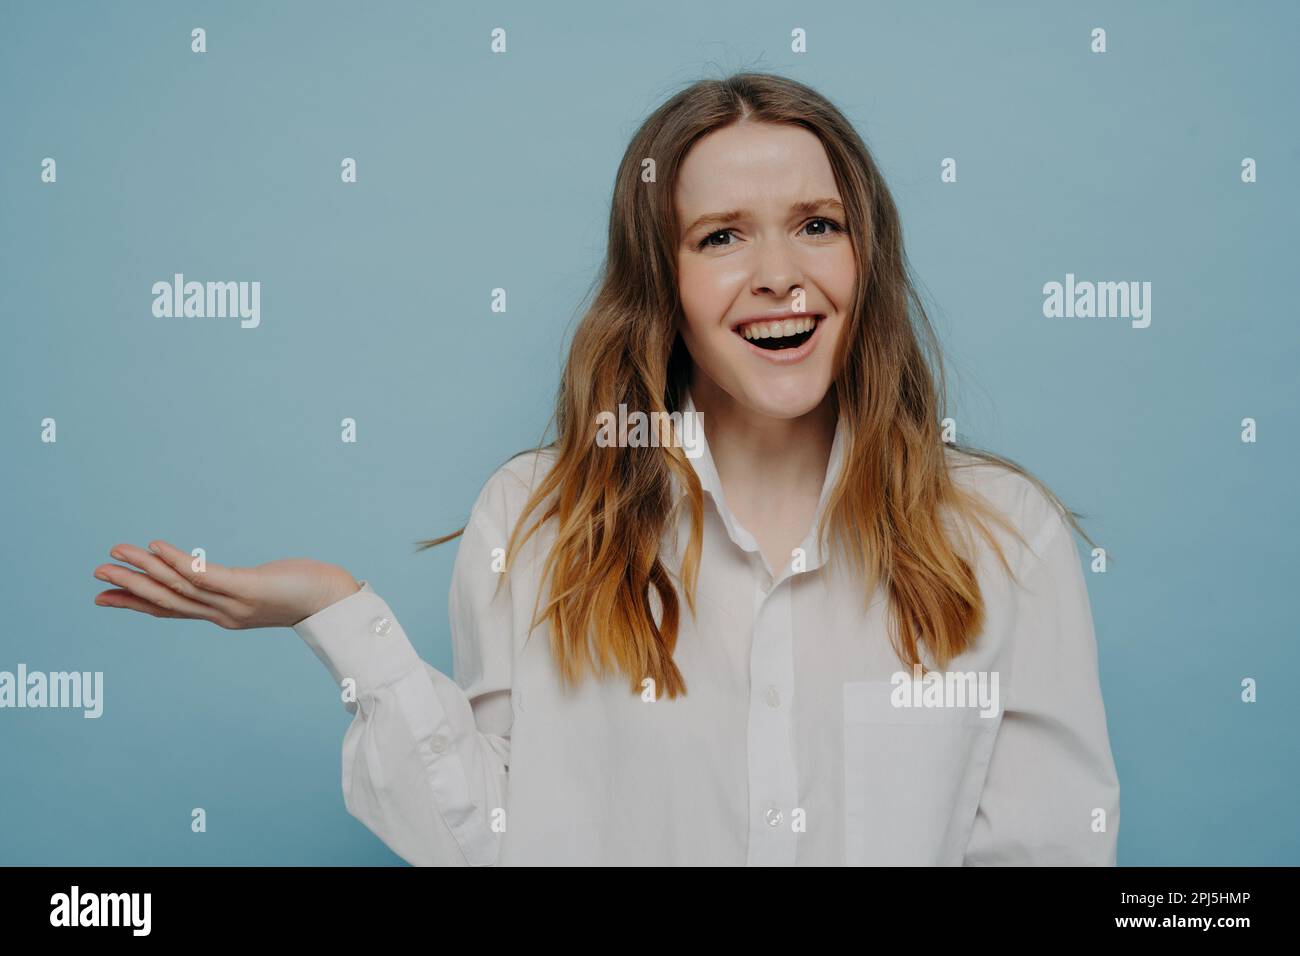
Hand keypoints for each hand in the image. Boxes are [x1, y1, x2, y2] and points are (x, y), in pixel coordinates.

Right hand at [92, 540, 360, 628]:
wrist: (338, 603)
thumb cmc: (303, 592)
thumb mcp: (260, 591)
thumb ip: (237, 587)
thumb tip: (221, 580)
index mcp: (222, 615)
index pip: (170, 610)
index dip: (134, 603)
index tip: (102, 596)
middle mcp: (223, 614)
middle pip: (166, 600)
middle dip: (129, 586)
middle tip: (96, 572)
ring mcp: (234, 604)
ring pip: (180, 588)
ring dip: (145, 570)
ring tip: (117, 553)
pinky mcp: (248, 589)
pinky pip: (207, 576)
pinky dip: (179, 562)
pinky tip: (158, 547)